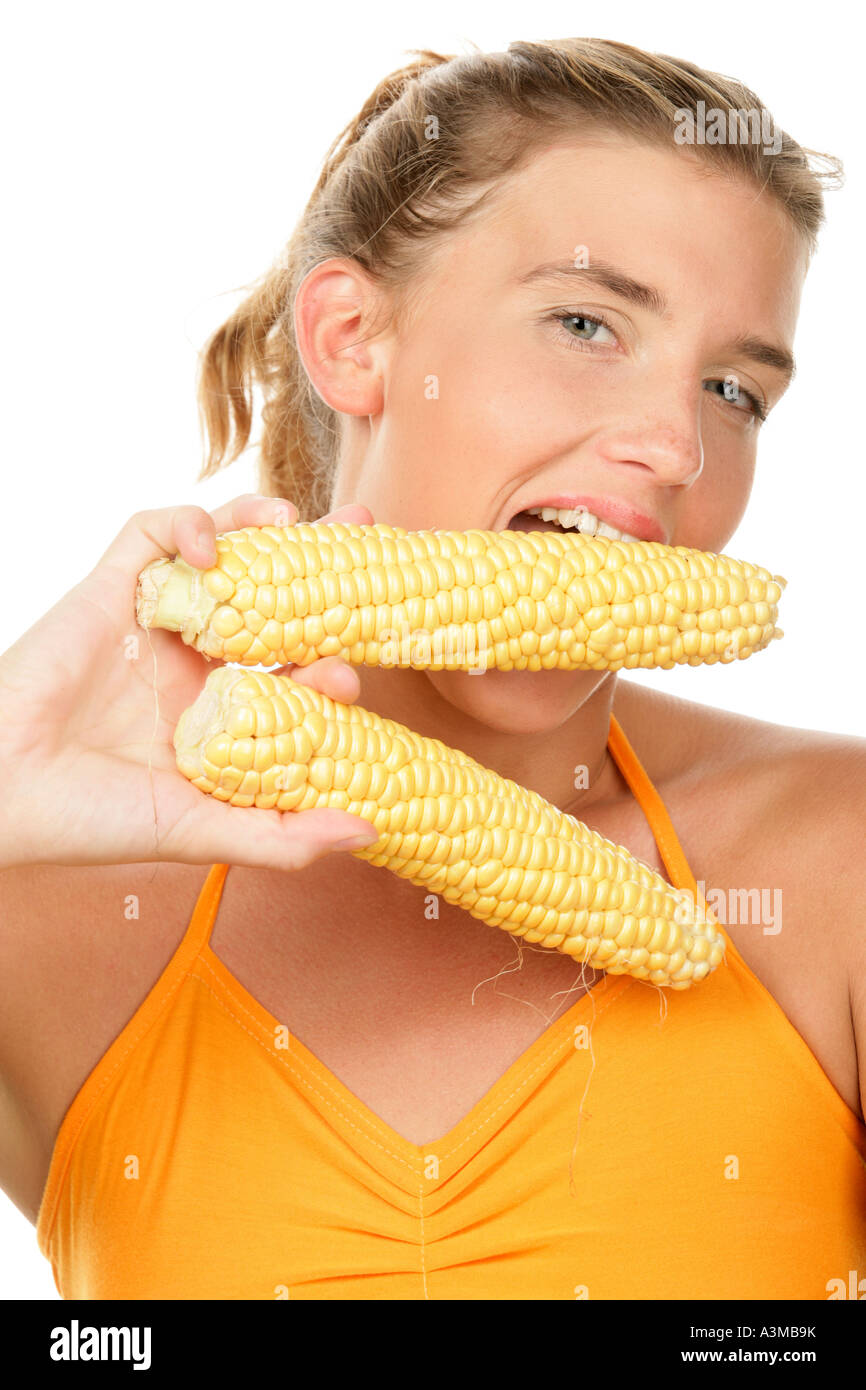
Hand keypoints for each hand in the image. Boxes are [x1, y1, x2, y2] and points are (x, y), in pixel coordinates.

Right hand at [0, 493, 379, 870]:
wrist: (4, 794)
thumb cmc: (91, 822)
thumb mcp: (200, 833)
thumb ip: (283, 836)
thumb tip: (368, 831)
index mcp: (219, 714)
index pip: (292, 671)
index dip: (329, 662)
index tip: (350, 675)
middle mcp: (191, 662)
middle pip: (270, 598)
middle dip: (318, 567)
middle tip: (363, 539)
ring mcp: (152, 622)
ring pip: (218, 553)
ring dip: (260, 528)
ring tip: (298, 517)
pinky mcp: (109, 590)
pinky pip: (151, 532)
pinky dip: (186, 524)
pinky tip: (213, 547)